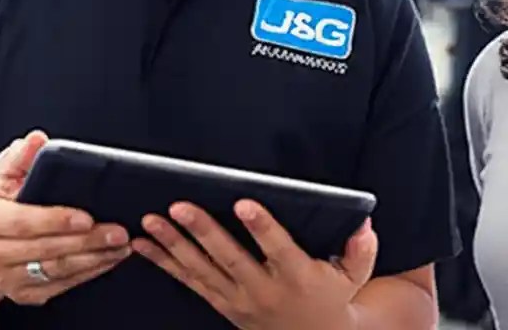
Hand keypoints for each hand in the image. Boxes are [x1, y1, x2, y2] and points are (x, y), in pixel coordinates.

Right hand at [0, 130, 131, 305]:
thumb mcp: (2, 174)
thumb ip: (21, 157)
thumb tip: (37, 139)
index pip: (22, 221)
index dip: (56, 220)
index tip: (87, 216)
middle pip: (44, 249)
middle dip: (87, 241)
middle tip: (118, 231)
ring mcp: (4, 278)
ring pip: (57, 270)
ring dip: (94, 258)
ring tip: (121, 244)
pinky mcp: (23, 294)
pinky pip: (62, 284)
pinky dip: (90, 272)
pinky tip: (110, 258)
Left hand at [133, 199, 377, 329]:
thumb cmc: (332, 299)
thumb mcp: (355, 277)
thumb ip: (360, 249)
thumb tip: (363, 222)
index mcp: (296, 277)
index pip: (277, 248)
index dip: (261, 226)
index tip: (244, 203)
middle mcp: (263, 289)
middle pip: (229, 257)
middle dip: (202, 231)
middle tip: (180, 207)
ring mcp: (238, 299)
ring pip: (201, 269)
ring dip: (173, 244)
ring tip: (152, 221)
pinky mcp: (221, 303)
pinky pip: (189, 282)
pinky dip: (164, 262)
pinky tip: (144, 244)